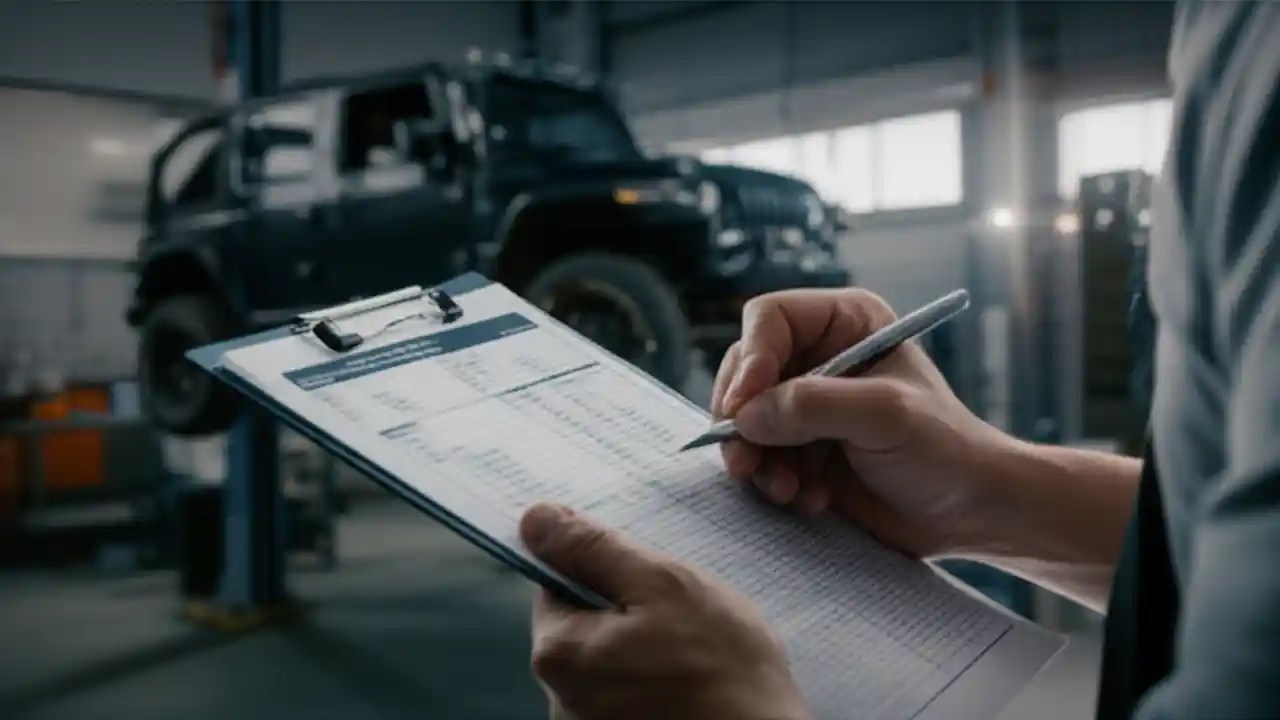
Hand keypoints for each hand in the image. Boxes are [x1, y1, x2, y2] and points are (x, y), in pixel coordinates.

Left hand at [520, 503, 811, 719]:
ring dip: (643, 654)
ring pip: (609, 666)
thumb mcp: (663, 584)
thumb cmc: (721, 665)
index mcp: (558, 653)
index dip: (607, 574)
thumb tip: (534, 518)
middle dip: (626, 615)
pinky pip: (628, 698)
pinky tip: (690, 688)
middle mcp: (559, 700)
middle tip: (681, 621)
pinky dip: (655, 687)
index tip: (651, 584)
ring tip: (693, 659)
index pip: (559, 587)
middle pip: (584, 629)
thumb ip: (594, 549)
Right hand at [713, 289, 1010, 558]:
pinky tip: (810, 500)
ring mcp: (807, 404)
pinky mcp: (801, 448)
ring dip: (758, 459)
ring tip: (789, 491)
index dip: (750, 360)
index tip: (742, 409)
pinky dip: (773, 481)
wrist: (970, 513)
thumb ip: (813, 405)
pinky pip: (759, 456)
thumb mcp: (883, 415)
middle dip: (744, 421)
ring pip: (745, 419)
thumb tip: (746, 415)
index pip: (769, 320)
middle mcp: (818, 356)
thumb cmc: (944, 450)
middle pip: (745, 371)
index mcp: (845, 322)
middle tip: (746, 465)